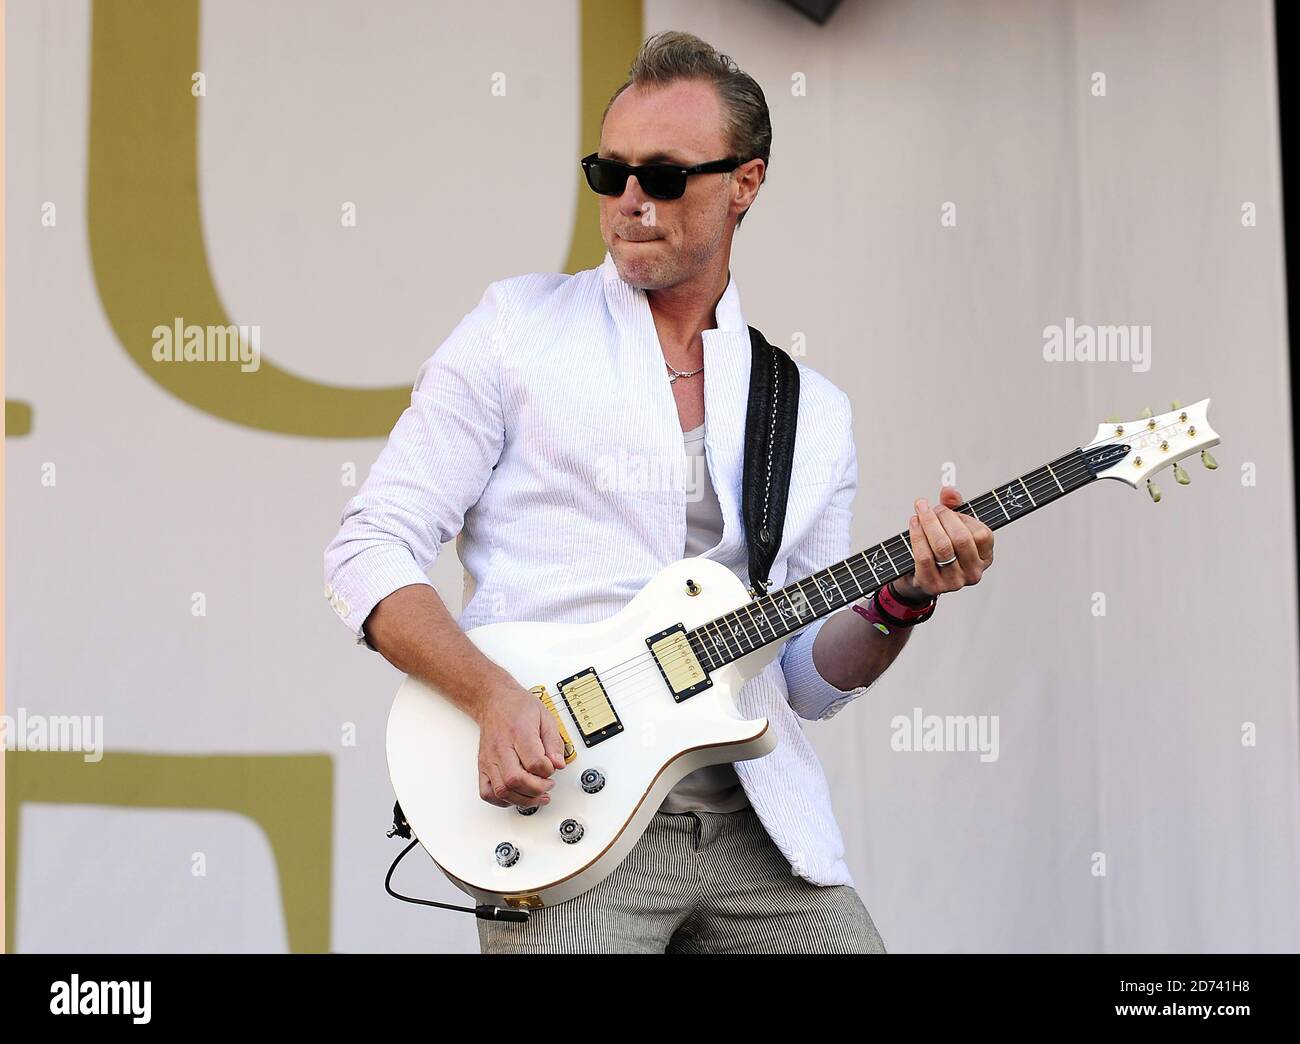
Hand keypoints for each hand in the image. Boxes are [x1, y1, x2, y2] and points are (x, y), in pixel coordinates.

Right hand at [475, 682, 567, 807]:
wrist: (494, 700)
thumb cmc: (518, 706)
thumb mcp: (545, 716)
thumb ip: (554, 742)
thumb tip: (558, 764)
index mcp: (519, 732)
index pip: (534, 762)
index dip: (548, 771)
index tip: (552, 767)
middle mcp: (501, 748)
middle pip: (515, 780)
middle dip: (536, 789)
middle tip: (547, 785)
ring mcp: (490, 759)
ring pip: (501, 790)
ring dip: (522, 799)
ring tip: (537, 796)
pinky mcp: (483, 766)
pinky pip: (487, 792)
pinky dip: (502, 801)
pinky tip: (516, 797)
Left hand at [893, 485, 994, 601]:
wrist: (918, 577)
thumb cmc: (939, 549)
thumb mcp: (951, 526)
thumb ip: (954, 507)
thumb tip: (949, 491)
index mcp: (984, 558)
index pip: (983, 534)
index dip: (964, 517)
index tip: (947, 509)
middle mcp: (973, 572)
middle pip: (961, 538)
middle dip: (943, 517)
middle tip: (930, 508)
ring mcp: (953, 582)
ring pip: (942, 547)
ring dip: (928, 524)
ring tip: (920, 513)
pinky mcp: (932, 584)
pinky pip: (925, 557)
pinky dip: (917, 536)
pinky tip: (914, 524)